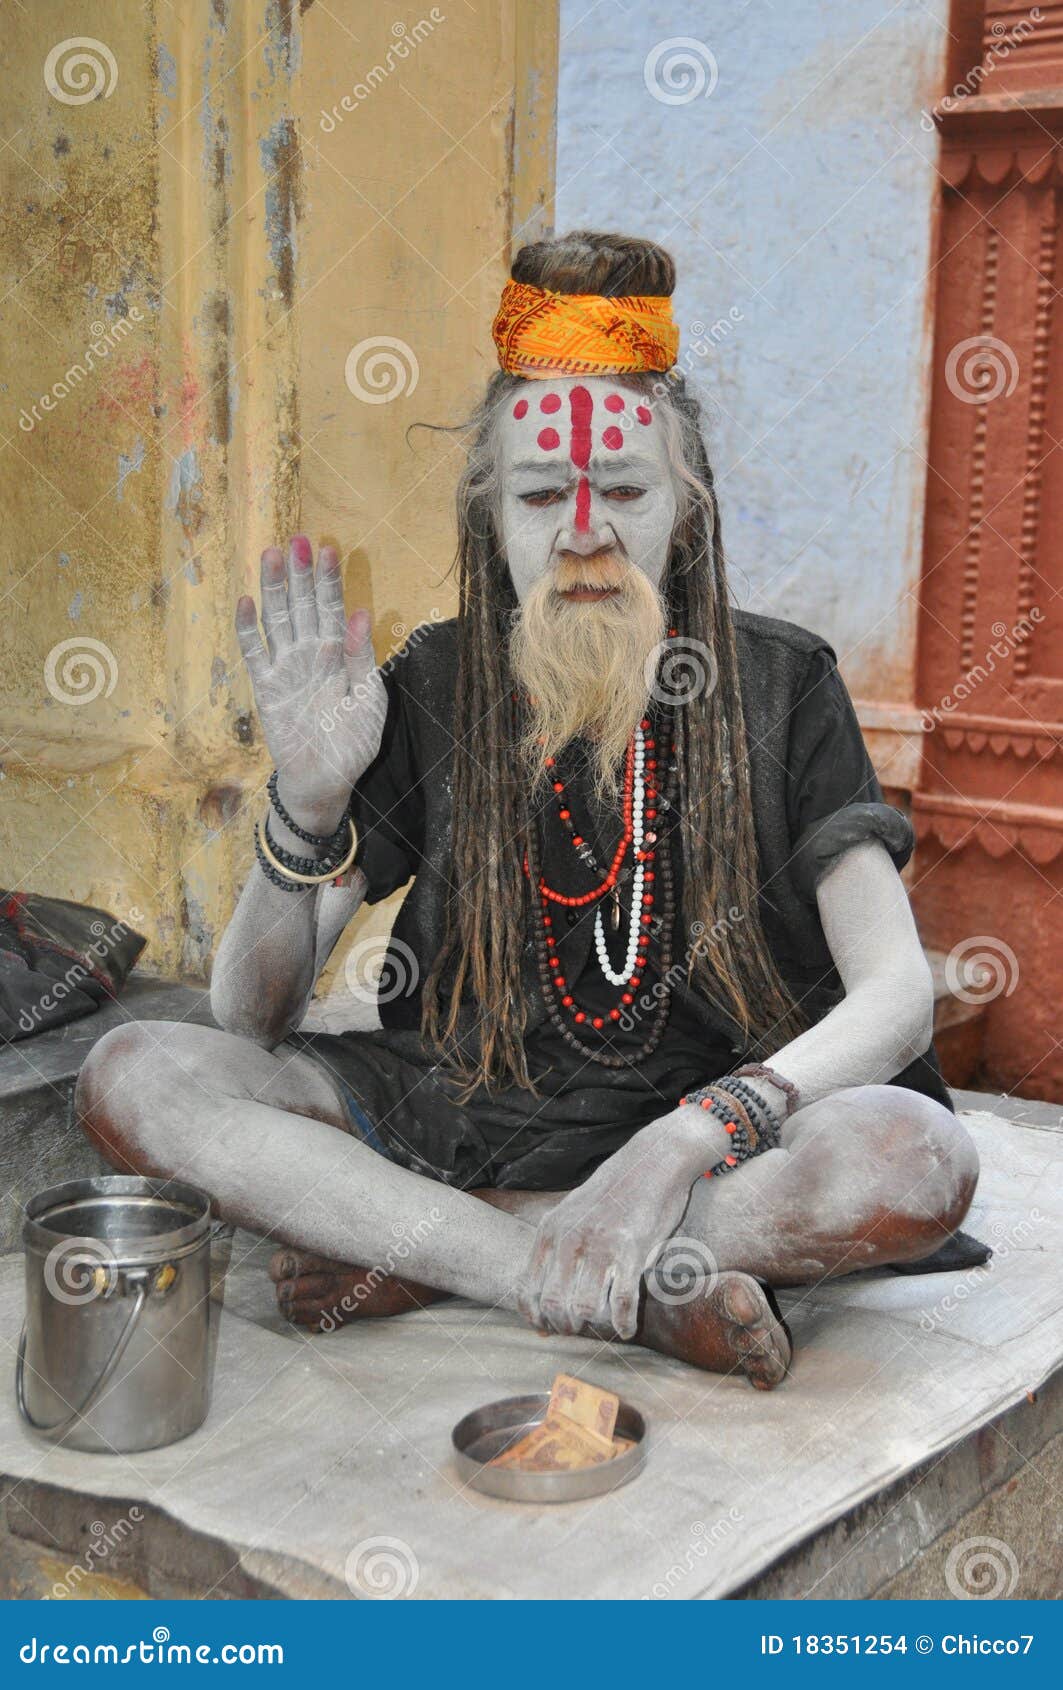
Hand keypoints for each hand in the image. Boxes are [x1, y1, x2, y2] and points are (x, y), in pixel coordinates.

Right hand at [235, 538, 386, 830]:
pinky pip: (254, 653)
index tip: (328, 549)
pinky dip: (248, 628)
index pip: (332, 608)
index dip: (329, 580)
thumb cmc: (353, 742)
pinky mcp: (266, 688)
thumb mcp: (369, 699)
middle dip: (301, 574)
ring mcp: (286, 668)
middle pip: (302, 605)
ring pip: (277, 620)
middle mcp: (310, 654)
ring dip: (273, 588)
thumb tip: (363, 613)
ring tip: (271, 555)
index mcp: (338, 654)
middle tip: (298, 540)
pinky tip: (247, 601)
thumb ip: (362, 658)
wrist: (327, 781)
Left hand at [516, 1113, 701, 1339]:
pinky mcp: (632, 1249)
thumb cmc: (613, 1193)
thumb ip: (556, 1247)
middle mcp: (570, 1239)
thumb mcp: (572, 1213)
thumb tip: (543, 1294)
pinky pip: (621, 1301)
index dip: (535, 1315)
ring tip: (601, 1329)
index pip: (528, 1287)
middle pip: (554, 1303)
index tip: (546, 1326)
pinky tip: (627, 1328)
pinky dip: (623, 1323)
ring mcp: (600, 1244)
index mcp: (551, 1230)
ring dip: (593, 1327)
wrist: (653, 1161)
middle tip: (577, 1330)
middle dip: (564, 1325)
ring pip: (585, 1306)